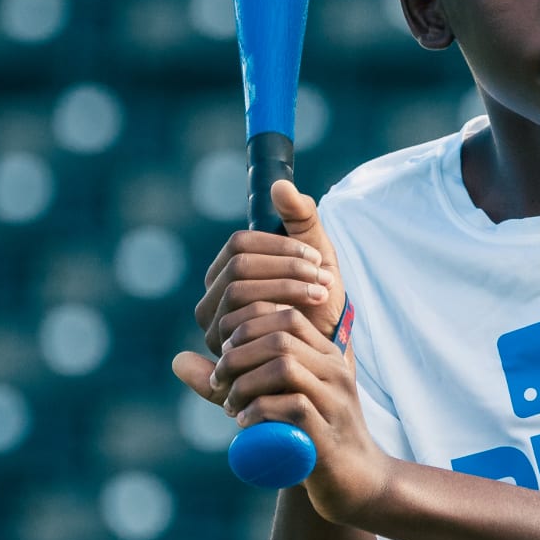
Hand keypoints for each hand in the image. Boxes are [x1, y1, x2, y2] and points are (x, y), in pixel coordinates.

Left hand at [170, 308, 393, 524]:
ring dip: (245, 383)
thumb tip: (176, 360)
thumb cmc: (310, 438)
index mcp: (326, 355)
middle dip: (237, 356)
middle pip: (280, 337)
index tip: (224, 356)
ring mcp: (335, 400)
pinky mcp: (328, 433)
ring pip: (284, 366)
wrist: (359, 482)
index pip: (286, 315)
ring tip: (230, 405)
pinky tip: (244, 424)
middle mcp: (335, 371)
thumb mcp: (273, 401)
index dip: (246, 328)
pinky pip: (291, 406)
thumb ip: (231, 380)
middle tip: (219, 381)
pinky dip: (258, 411)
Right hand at [194, 180, 345, 354]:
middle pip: (238, 266)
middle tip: (324, 279)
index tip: (316, 258)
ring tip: (321, 295)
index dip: (280, 246)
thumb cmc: (321, 304)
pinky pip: (241, 326)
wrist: (328, 354)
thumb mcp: (319, 257)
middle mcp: (212, 299)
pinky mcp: (223, 354)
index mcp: (227, 271)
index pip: (240, 243)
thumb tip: (280, 185)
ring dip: (287, 289)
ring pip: (240, 292)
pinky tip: (306, 322)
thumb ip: (302, 218)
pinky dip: (277, 317)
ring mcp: (213, 328)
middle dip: (286, 268)